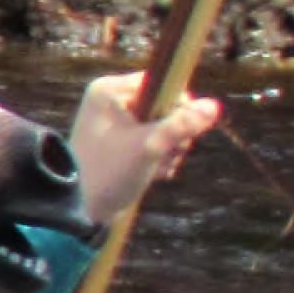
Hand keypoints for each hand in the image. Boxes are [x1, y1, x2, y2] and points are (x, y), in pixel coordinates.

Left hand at [70, 71, 216, 226]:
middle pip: (167, 107)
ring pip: (164, 127)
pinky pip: (154, 142)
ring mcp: (116, 123)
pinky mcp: (122, 143)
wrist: (80, 209)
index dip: (178, 106)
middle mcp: (111, 101)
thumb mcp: (150, 146)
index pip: (162, 83)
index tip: (178, 131)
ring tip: (157, 168)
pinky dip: (160, 158)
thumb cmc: (109, 173)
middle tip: (165, 154)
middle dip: (174, 135)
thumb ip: (182, 125)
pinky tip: (155, 174)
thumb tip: (214, 106)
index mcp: (109, 90)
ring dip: (170, 150)